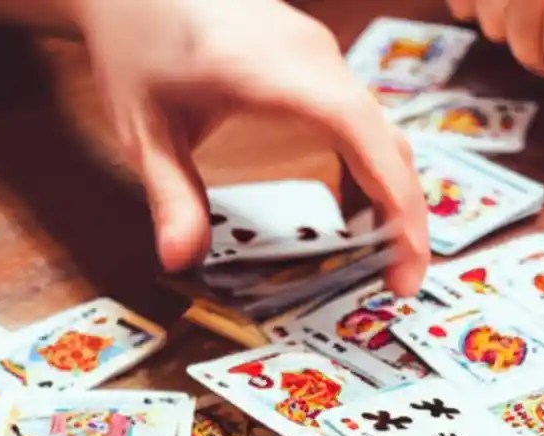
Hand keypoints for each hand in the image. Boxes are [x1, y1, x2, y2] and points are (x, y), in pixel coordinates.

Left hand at [72, 0, 429, 294]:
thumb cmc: (138, 43)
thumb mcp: (142, 127)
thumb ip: (169, 194)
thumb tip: (178, 258)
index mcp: (270, 70)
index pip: (355, 127)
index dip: (389, 189)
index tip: (404, 249)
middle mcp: (312, 58)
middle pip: (385, 137)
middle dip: (406, 214)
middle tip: (402, 283)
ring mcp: (321, 58)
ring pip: (381, 131)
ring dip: (392, 196)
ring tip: (384, 264)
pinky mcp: (319, 66)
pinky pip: (362, 122)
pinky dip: (370, 171)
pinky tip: (355, 217)